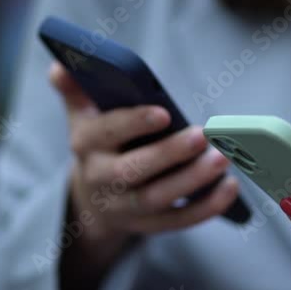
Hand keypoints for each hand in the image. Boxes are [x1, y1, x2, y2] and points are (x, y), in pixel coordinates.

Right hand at [51, 62, 238, 269]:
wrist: (93, 196)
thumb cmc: (99, 142)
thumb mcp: (82, 114)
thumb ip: (75, 88)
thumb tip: (61, 65)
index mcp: (86, 144)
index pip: (106, 132)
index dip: (133, 123)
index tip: (164, 112)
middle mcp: (101, 178)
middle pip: (133, 170)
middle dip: (169, 154)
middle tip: (204, 135)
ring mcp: (123, 206)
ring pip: (157, 198)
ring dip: (192, 180)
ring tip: (222, 158)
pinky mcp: (147, 225)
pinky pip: (177, 220)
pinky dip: (206, 207)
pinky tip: (229, 187)